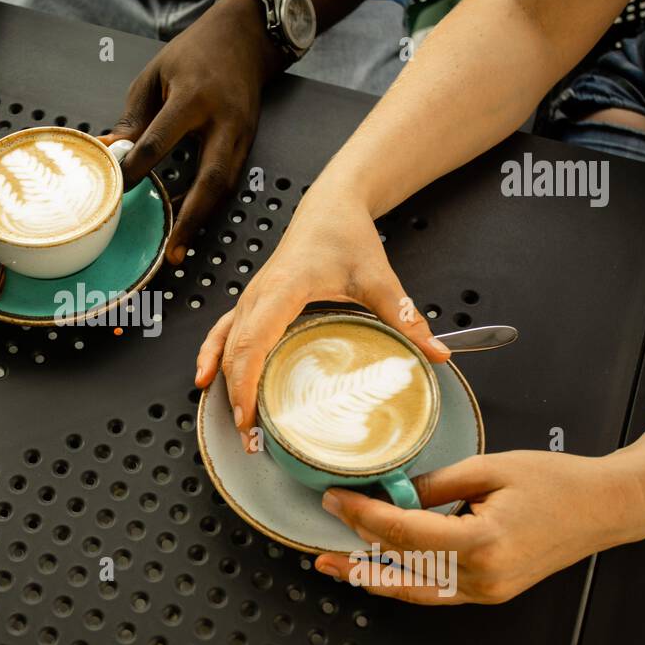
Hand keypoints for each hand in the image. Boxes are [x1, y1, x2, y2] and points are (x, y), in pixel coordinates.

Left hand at [106, 0, 284, 265]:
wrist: (246, 36)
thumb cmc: (194, 51)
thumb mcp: (155, 74)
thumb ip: (134, 115)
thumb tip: (111, 150)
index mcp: (193, 97)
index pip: (161, 141)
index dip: (137, 168)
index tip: (117, 188)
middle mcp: (223, 120)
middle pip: (210, 178)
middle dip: (190, 217)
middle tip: (172, 250)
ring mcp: (242, 134)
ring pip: (225, 186)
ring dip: (202, 220)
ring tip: (180, 248)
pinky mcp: (249, 142)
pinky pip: (230, 180)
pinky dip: (210, 204)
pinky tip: (193, 223)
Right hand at [195, 193, 449, 444]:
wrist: (330, 206)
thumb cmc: (347, 235)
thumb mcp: (379, 277)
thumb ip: (405, 317)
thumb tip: (438, 354)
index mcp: (284, 289)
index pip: (254, 341)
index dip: (246, 381)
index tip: (250, 415)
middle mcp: (259, 294)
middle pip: (235, 350)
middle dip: (236, 396)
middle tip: (250, 437)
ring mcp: (251, 297)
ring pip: (226, 343)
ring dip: (225, 382)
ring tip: (234, 421)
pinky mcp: (252, 300)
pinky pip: (223, 331)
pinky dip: (213, 356)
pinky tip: (206, 379)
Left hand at [312, 450, 644, 604]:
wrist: (605, 507)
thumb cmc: (557, 482)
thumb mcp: (489, 468)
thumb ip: (434, 484)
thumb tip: (391, 490)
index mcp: (483, 541)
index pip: (403, 532)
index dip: (362, 515)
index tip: (336, 499)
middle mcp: (483, 575)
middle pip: (402, 563)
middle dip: (357, 544)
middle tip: (322, 528)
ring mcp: (487, 589)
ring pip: (414, 588)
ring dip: (370, 575)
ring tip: (332, 564)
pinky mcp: (490, 591)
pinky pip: (435, 591)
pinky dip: (401, 582)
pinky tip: (375, 572)